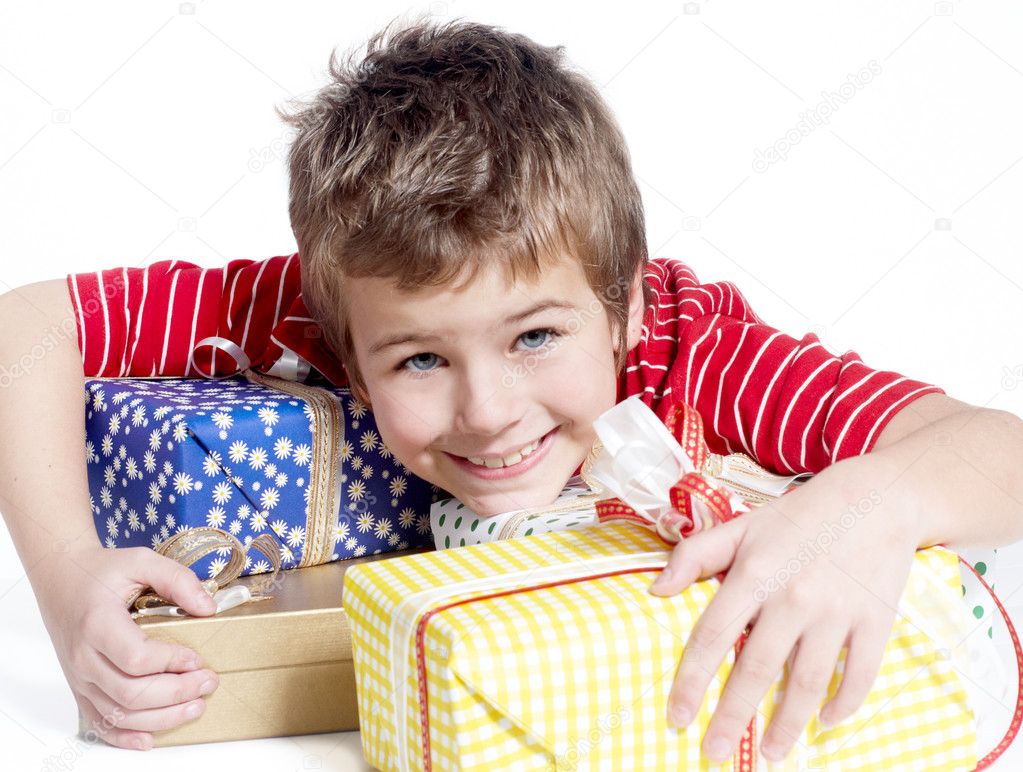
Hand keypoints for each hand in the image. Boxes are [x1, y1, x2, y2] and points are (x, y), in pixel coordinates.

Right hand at [31, 544, 221, 749]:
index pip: (136, 658)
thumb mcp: (142, 561)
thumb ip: (178, 580)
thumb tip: (210, 608)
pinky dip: (125, 736)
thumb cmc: (102, 571)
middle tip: (209, 681)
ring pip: (119, 713)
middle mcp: (83, 656)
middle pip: (131, 692)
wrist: (61, 578)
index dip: (171, 663)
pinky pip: (99, 722)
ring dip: (161, 717)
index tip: (198, 658)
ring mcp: (79, 677)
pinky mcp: (80, 688)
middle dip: (177, 693)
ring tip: (196, 707)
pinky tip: (150, 739)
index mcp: (98, 623)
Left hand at [647, 459, 919, 762]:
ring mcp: (836, 612)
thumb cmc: (799, 517)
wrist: (876, 500)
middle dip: (732, 717)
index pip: (712, 636)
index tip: (677, 716)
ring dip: (787, 724)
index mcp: (753, 574)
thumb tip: (656, 591)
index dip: (692, 680)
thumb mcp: (740, 526)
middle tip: (713, 753)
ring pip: (807, 681)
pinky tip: (826, 722)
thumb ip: (694, 556)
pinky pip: (859, 674)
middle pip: (756, 669)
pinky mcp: (874, 621)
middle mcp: (792, 597)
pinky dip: (844, 703)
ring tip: (770, 754)